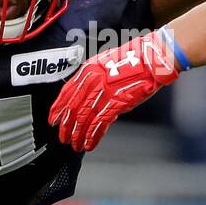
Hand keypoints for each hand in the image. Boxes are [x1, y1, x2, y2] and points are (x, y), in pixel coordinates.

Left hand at [49, 28, 183, 151]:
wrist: (152, 59)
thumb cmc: (134, 59)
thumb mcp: (106, 62)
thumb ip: (94, 78)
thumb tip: (88, 95)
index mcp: (88, 70)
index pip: (66, 93)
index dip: (57, 109)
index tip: (53, 120)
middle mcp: (92, 82)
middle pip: (72, 109)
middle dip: (66, 127)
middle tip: (63, 138)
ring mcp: (103, 94)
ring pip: (83, 119)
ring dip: (78, 135)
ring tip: (76, 145)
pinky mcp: (116, 104)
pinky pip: (99, 124)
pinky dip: (93, 136)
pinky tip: (89, 144)